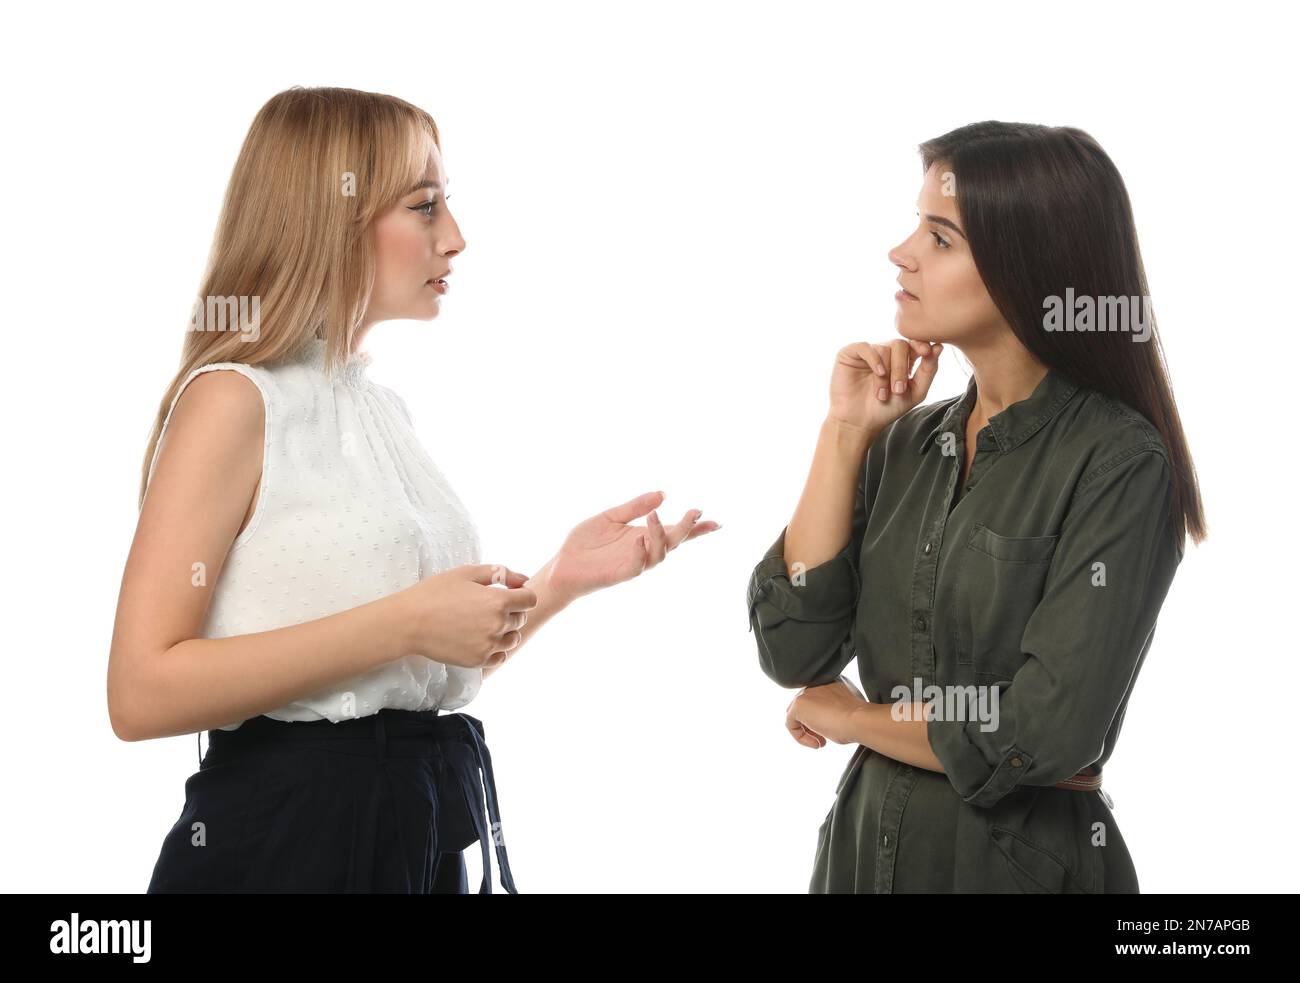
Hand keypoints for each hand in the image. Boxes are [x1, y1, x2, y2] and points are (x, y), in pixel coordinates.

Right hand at [399, 564, 537, 667]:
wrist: (408, 623)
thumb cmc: (435, 593)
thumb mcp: (467, 573)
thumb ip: (500, 574)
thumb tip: (524, 579)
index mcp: (498, 601)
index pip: (530, 599)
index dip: (521, 595)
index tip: (509, 594)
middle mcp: (497, 625)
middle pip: (521, 618)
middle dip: (511, 611)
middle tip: (487, 607)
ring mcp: (488, 645)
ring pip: (512, 639)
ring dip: (505, 631)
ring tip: (483, 624)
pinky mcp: (478, 660)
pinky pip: (500, 656)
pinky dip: (495, 649)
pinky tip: (479, 639)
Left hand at [543, 490, 719, 604]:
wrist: (562, 565)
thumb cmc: (585, 543)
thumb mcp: (611, 516)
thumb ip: (635, 506)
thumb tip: (663, 494)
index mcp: (643, 536)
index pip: (675, 533)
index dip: (695, 529)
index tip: (715, 522)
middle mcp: (642, 550)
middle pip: (673, 542)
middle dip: (686, 529)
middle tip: (693, 513)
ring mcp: (632, 563)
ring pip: (659, 554)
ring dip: (661, 535)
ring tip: (655, 517)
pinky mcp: (618, 574)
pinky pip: (636, 566)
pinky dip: (640, 552)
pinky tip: (638, 538)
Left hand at [785, 675, 869, 747]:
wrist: (861, 719)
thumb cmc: (860, 719)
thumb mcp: (849, 711)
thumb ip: (837, 710)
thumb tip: (834, 719)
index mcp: (831, 682)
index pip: (819, 701)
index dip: (824, 719)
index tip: (835, 730)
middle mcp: (817, 684)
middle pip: (806, 708)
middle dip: (813, 726)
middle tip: (824, 740)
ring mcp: (806, 693)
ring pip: (798, 716)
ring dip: (807, 732)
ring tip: (820, 743)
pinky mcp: (798, 705)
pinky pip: (791, 724)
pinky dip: (801, 737)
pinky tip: (816, 743)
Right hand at [827, 339, 942, 433]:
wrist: (859, 422)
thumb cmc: (886, 409)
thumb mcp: (915, 392)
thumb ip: (929, 370)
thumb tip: (939, 346)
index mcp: (902, 359)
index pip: (914, 343)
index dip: (921, 343)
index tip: (927, 351)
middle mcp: (885, 352)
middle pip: (901, 345)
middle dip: (901, 368)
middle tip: (898, 390)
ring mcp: (868, 352)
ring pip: (884, 349)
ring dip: (886, 374)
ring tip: (881, 394)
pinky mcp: (850, 354)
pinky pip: (866, 347)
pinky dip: (874, 360)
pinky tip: (878, 374)